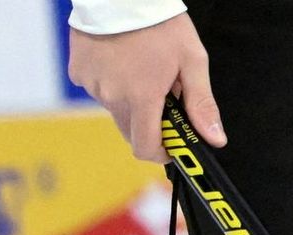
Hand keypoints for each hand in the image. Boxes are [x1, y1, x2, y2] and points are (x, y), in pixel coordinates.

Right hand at [68, 15, 225, 162]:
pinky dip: (112, 85)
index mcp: (141, 97)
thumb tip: (214, 139)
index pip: (145, 147)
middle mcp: (112, 96)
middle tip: (165, 101)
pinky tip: (122, 63)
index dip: (161, 152)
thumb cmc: (160, 23)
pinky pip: (99, 91)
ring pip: (116, 110)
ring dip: (131, 103)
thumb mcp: (192, 62)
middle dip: (150, 126)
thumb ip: (201, 105)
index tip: (173, 145)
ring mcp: (92, 85)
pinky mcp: (78, 72)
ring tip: (144, 72)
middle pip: (131, 132)